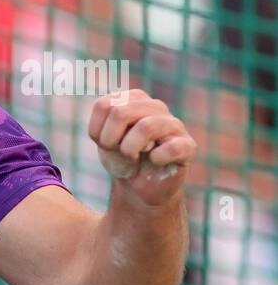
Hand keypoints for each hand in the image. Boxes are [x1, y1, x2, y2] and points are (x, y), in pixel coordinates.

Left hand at [88, 90, 196, 205]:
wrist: (139, 185)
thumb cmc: (121, 157)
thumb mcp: (103, 139)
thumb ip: (105, 120)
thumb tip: (118, 111)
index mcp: (133, 99)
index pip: (104, 106)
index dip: (97, 132)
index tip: (105, 144)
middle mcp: (155, 106)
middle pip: (120, 113)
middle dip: (110, 141)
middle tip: (118, 153)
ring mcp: (174, 124)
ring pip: (146, 127)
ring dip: (129, 150)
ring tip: (133, 157)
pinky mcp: (188, 145)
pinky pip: (171, 147)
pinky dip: (157, 159)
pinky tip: (155, 161)